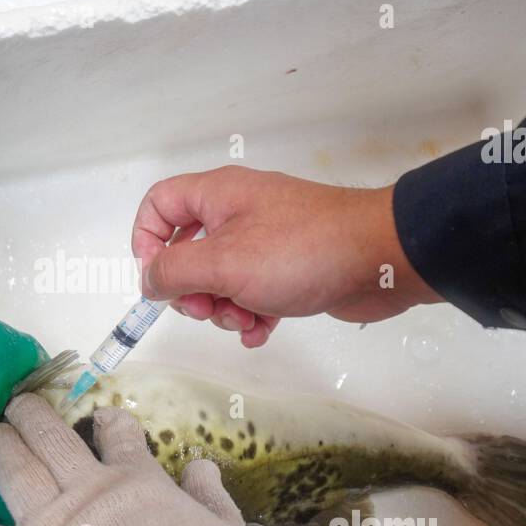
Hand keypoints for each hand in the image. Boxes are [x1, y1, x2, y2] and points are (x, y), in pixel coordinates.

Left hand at [0, 394, 274, 525]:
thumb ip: (212, 499)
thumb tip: (200, 465)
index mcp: (137, 482)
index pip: (118, 435)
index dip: (108, 421)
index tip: (100, 418)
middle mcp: (85, 492)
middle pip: (50, 438)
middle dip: (33, 416)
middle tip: (20, 407)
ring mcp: (45, 525)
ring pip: (12, 469)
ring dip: (0, 447)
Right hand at [132, 165, 440, 346]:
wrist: (379, 259)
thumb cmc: (299, 251)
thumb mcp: (223, 262)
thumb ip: (174, 271)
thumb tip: (149, 280)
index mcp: (217, 195)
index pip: (159, 204)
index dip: (147, 241)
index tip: (158, 279)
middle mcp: (238, 212)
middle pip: (188, 251)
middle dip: (192, 290)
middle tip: (207, 308)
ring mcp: (266, 240)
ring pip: (221, 279)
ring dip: (224, 308)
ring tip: (246, 318)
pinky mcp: (290, 268)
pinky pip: (253, 293)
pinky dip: (252, 314)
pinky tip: (262, 330)